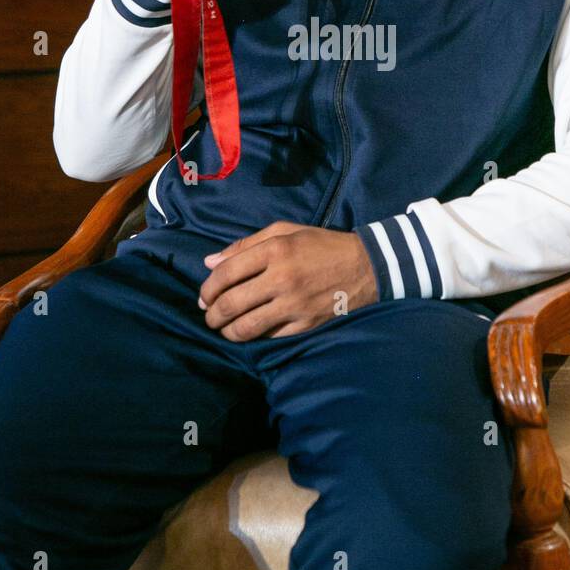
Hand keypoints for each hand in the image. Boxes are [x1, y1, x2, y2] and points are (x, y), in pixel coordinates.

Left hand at [198, 221, 378, 340]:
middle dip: (212, 314)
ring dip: (227, 331)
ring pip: (247, 327)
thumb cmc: (321, 245)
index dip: (208, 288)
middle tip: (209, 315)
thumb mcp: (285, 231)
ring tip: (223, 328)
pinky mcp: (306, 324)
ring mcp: (295, 305)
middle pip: (232, 304)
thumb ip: (246, 245)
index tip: (204, 296)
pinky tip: (250, 331)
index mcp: (276, 250)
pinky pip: (271, 337)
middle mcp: (282, 278)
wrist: (365, 266)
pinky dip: (255, 337)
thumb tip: (211, 262)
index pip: (227, 273)